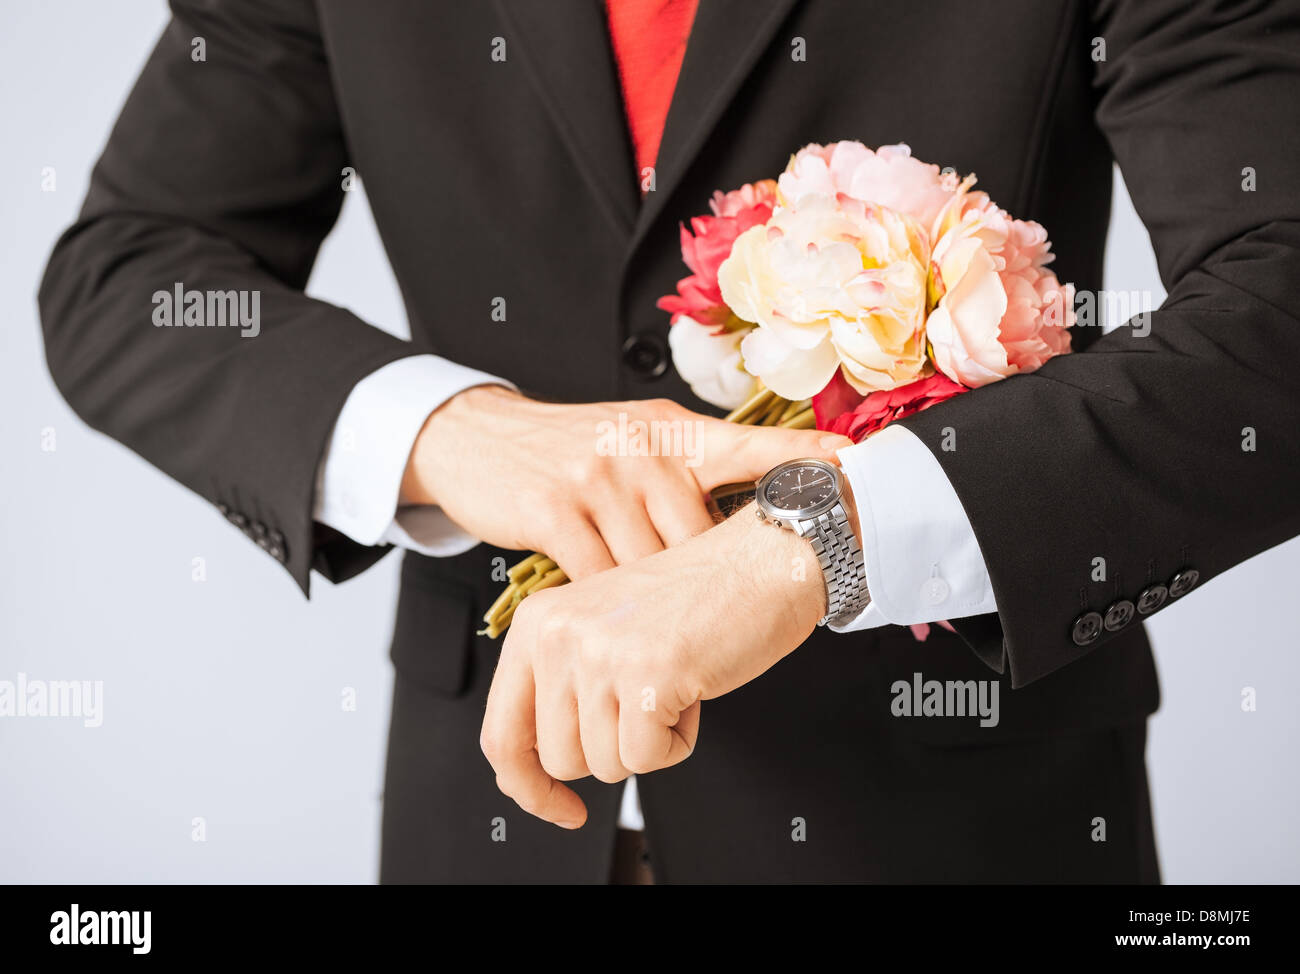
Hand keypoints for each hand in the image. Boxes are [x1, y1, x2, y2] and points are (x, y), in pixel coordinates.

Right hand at [400, 385, 850, 578]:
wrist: (479, 438)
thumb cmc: (568, 451)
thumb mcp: (634, 441)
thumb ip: (685, 473)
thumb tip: (742, 523)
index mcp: (672, 431)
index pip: (749, 445)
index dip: (801, 454)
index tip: (849, 462)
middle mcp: (643, 448)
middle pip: (702, 537)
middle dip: (709, 581)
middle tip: (719, 611)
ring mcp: (599, 477)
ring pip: (654, 568)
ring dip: (657, 606)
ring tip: (659, 626)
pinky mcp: (555, 509)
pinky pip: (602, 579)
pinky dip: (610, 609)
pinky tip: (610, 620)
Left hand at [480, 496, 855, 827]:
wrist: (762, 562)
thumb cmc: (696, 599)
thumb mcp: (603, 631)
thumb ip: (562, 686)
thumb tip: (534, 770)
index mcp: (538, 623)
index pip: (500, 734)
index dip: (527, 788)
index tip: (560, 807)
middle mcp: (558, 635)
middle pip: (560, 761)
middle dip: (612, 750)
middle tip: (646, 700)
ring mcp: (599, 654)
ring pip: (606, 766)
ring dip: (650, 742)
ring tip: (671, 685)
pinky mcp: (645, 676)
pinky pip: (649, 758)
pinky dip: (679, 741)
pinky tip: (691, 690)